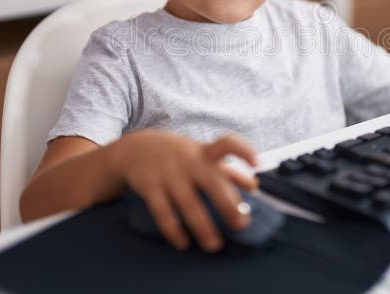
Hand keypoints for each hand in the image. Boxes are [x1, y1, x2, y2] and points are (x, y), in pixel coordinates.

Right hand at [108, 129, 257, 251]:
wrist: (133, 148)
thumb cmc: (178, 155)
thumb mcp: (201, 155)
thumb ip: (228, 170)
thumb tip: (254, 185)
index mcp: (205, 152)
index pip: (227, 143)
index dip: (242, 150)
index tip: (256, 162)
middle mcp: (189, 161)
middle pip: (211, 182)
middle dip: (227, 204)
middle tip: (240, 224)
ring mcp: (169, 174)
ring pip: (188, 203)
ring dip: (202, 226)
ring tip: (214, 245)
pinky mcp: (150, 187)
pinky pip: (163, 212)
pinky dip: (173, 230)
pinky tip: (183, 243)